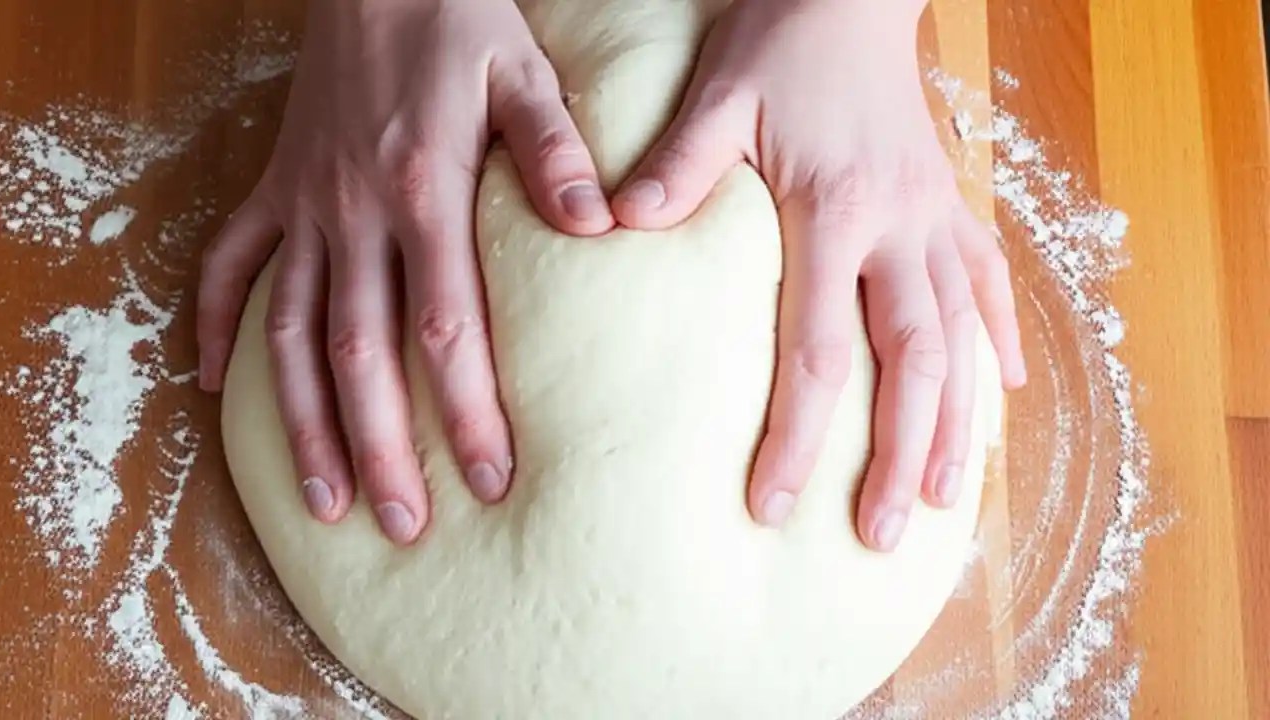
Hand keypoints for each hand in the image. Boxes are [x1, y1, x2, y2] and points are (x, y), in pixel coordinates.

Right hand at [197, 0, 612, 543]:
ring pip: (291, 331)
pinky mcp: (273, 188)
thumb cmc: (455, 18)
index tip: (493, 478)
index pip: (446, 326)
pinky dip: (218, 325)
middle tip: (406, 525)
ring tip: (322, 500)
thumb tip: (599, 227)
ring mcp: (304, 204)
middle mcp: (353, 211)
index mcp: (423, 189)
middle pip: (362, 353)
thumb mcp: (520, 71)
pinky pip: (231, 263)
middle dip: (384, 447)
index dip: (469, 410)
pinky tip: (215, 389)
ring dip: (304, 420)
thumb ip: (554, 151)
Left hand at [612, 0, 1025, 550]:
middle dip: (896, 458)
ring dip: (957, 423)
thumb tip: (615, 225)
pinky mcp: (951, 204)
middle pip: (911, 365)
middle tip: (879, 535)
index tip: (772, 506)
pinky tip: (1007, 392)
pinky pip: (990, 281)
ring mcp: (934, 218)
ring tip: (949, 499)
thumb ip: (678, 166)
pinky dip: (1002, 338)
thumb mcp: (719, 97)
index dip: (796, 438)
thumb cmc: (783, 41)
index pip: (816, 352)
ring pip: (962, 338)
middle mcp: (898, 228)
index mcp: (834, 212)